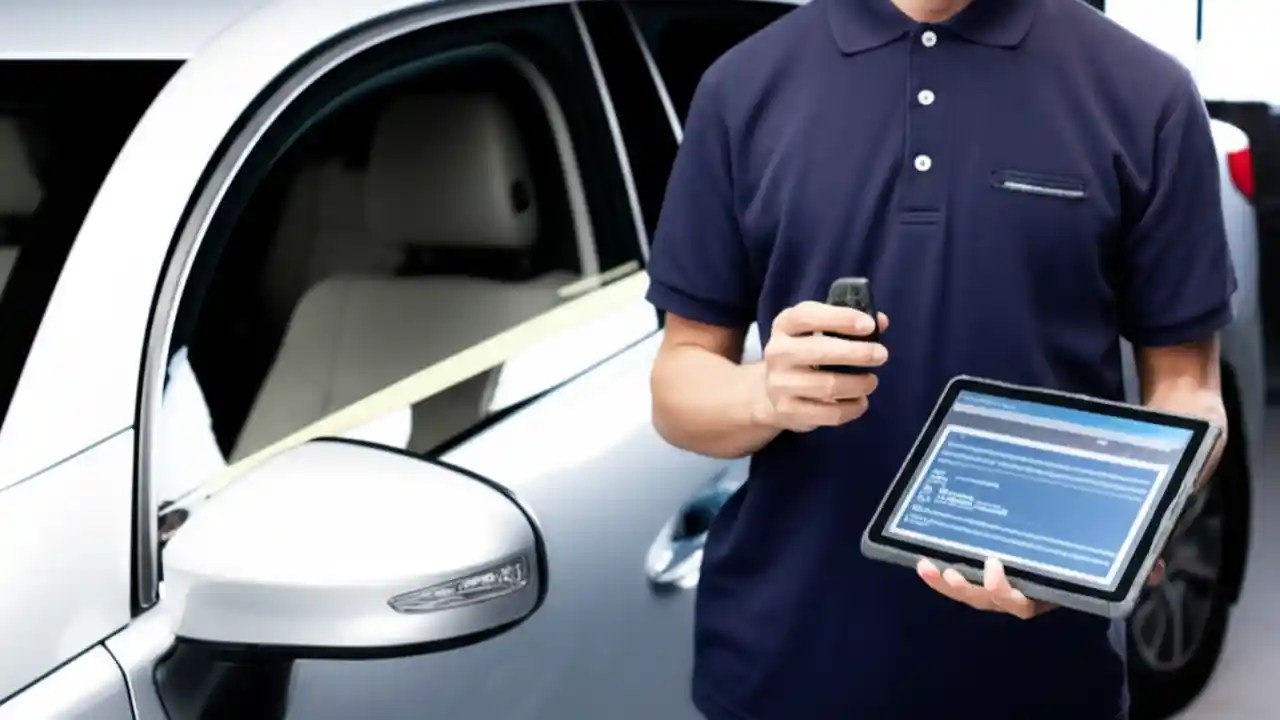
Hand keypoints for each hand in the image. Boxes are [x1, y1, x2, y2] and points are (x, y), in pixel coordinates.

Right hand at [756, 302, 889, 431]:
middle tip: (881, 355)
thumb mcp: (817, 331)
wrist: (770, 393)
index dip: (840, 318)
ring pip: (828, 385)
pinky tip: (860, 401)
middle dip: (857, 353)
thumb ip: (848, 324)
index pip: (807, 316)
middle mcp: (777, 352)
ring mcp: (780, 384)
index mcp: (784, 325)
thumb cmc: (804, 354)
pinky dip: (852, 408)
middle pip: (819, 350)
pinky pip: (829, 413)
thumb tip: (881, 322)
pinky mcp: (788, 411)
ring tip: (871, 381)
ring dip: (858, 384)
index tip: (869, 325)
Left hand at [916, 557, 1167, 619]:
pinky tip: (920, 562)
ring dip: (948, 585)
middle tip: (958, 570)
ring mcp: (1002, 582)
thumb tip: (1155, 570)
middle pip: (992, 603)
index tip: (996, 563)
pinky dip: (939, 575)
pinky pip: (960, 579)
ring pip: (971, 595)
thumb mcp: (1126, 554)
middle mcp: (1024, 592)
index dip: (1007, 590)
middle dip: (972, 591)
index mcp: (1051, 592)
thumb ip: (1141, 562)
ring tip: (929, 568)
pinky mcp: (987, 568)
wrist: (1095, 531)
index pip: (1026, 604)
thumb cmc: (1108, 546)